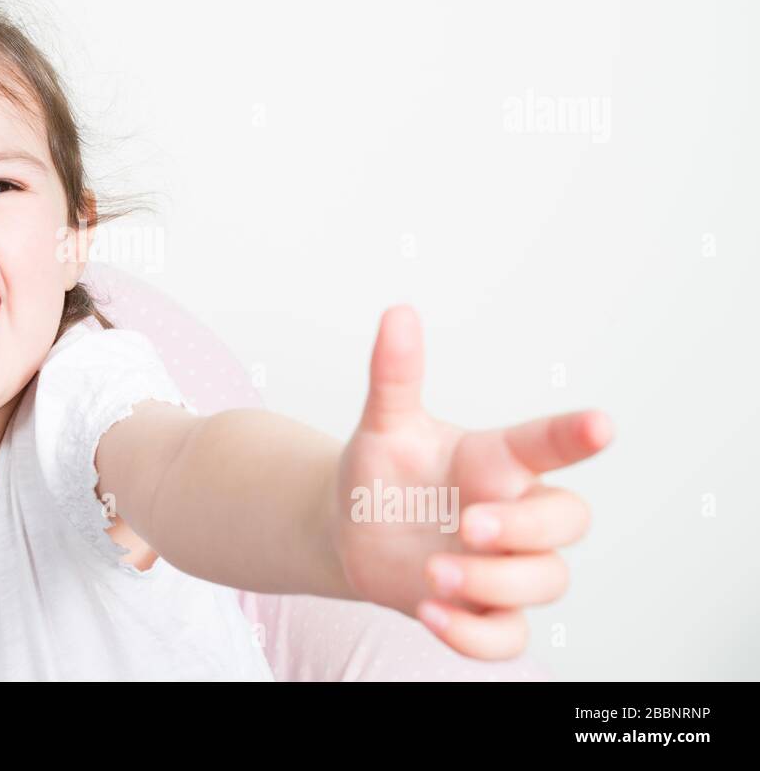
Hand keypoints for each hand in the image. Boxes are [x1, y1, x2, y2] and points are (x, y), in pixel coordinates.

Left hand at [329, 305, 612, 659]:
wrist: (351, 532)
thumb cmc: (383, 474)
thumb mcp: (383, 425)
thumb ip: (395, 375)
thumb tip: (397, 313)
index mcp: (496, 461)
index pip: (550, 445)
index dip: (575, 435)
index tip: (600, 423)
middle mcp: (512, 512)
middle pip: (567, 521)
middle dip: (524, 527)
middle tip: (466, 525)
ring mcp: (504, 566)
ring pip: (545, 581)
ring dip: (494, 581)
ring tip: (431, 572)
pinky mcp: (484, 611)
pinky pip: (508, 638)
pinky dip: (475, 635)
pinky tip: (432, 612)